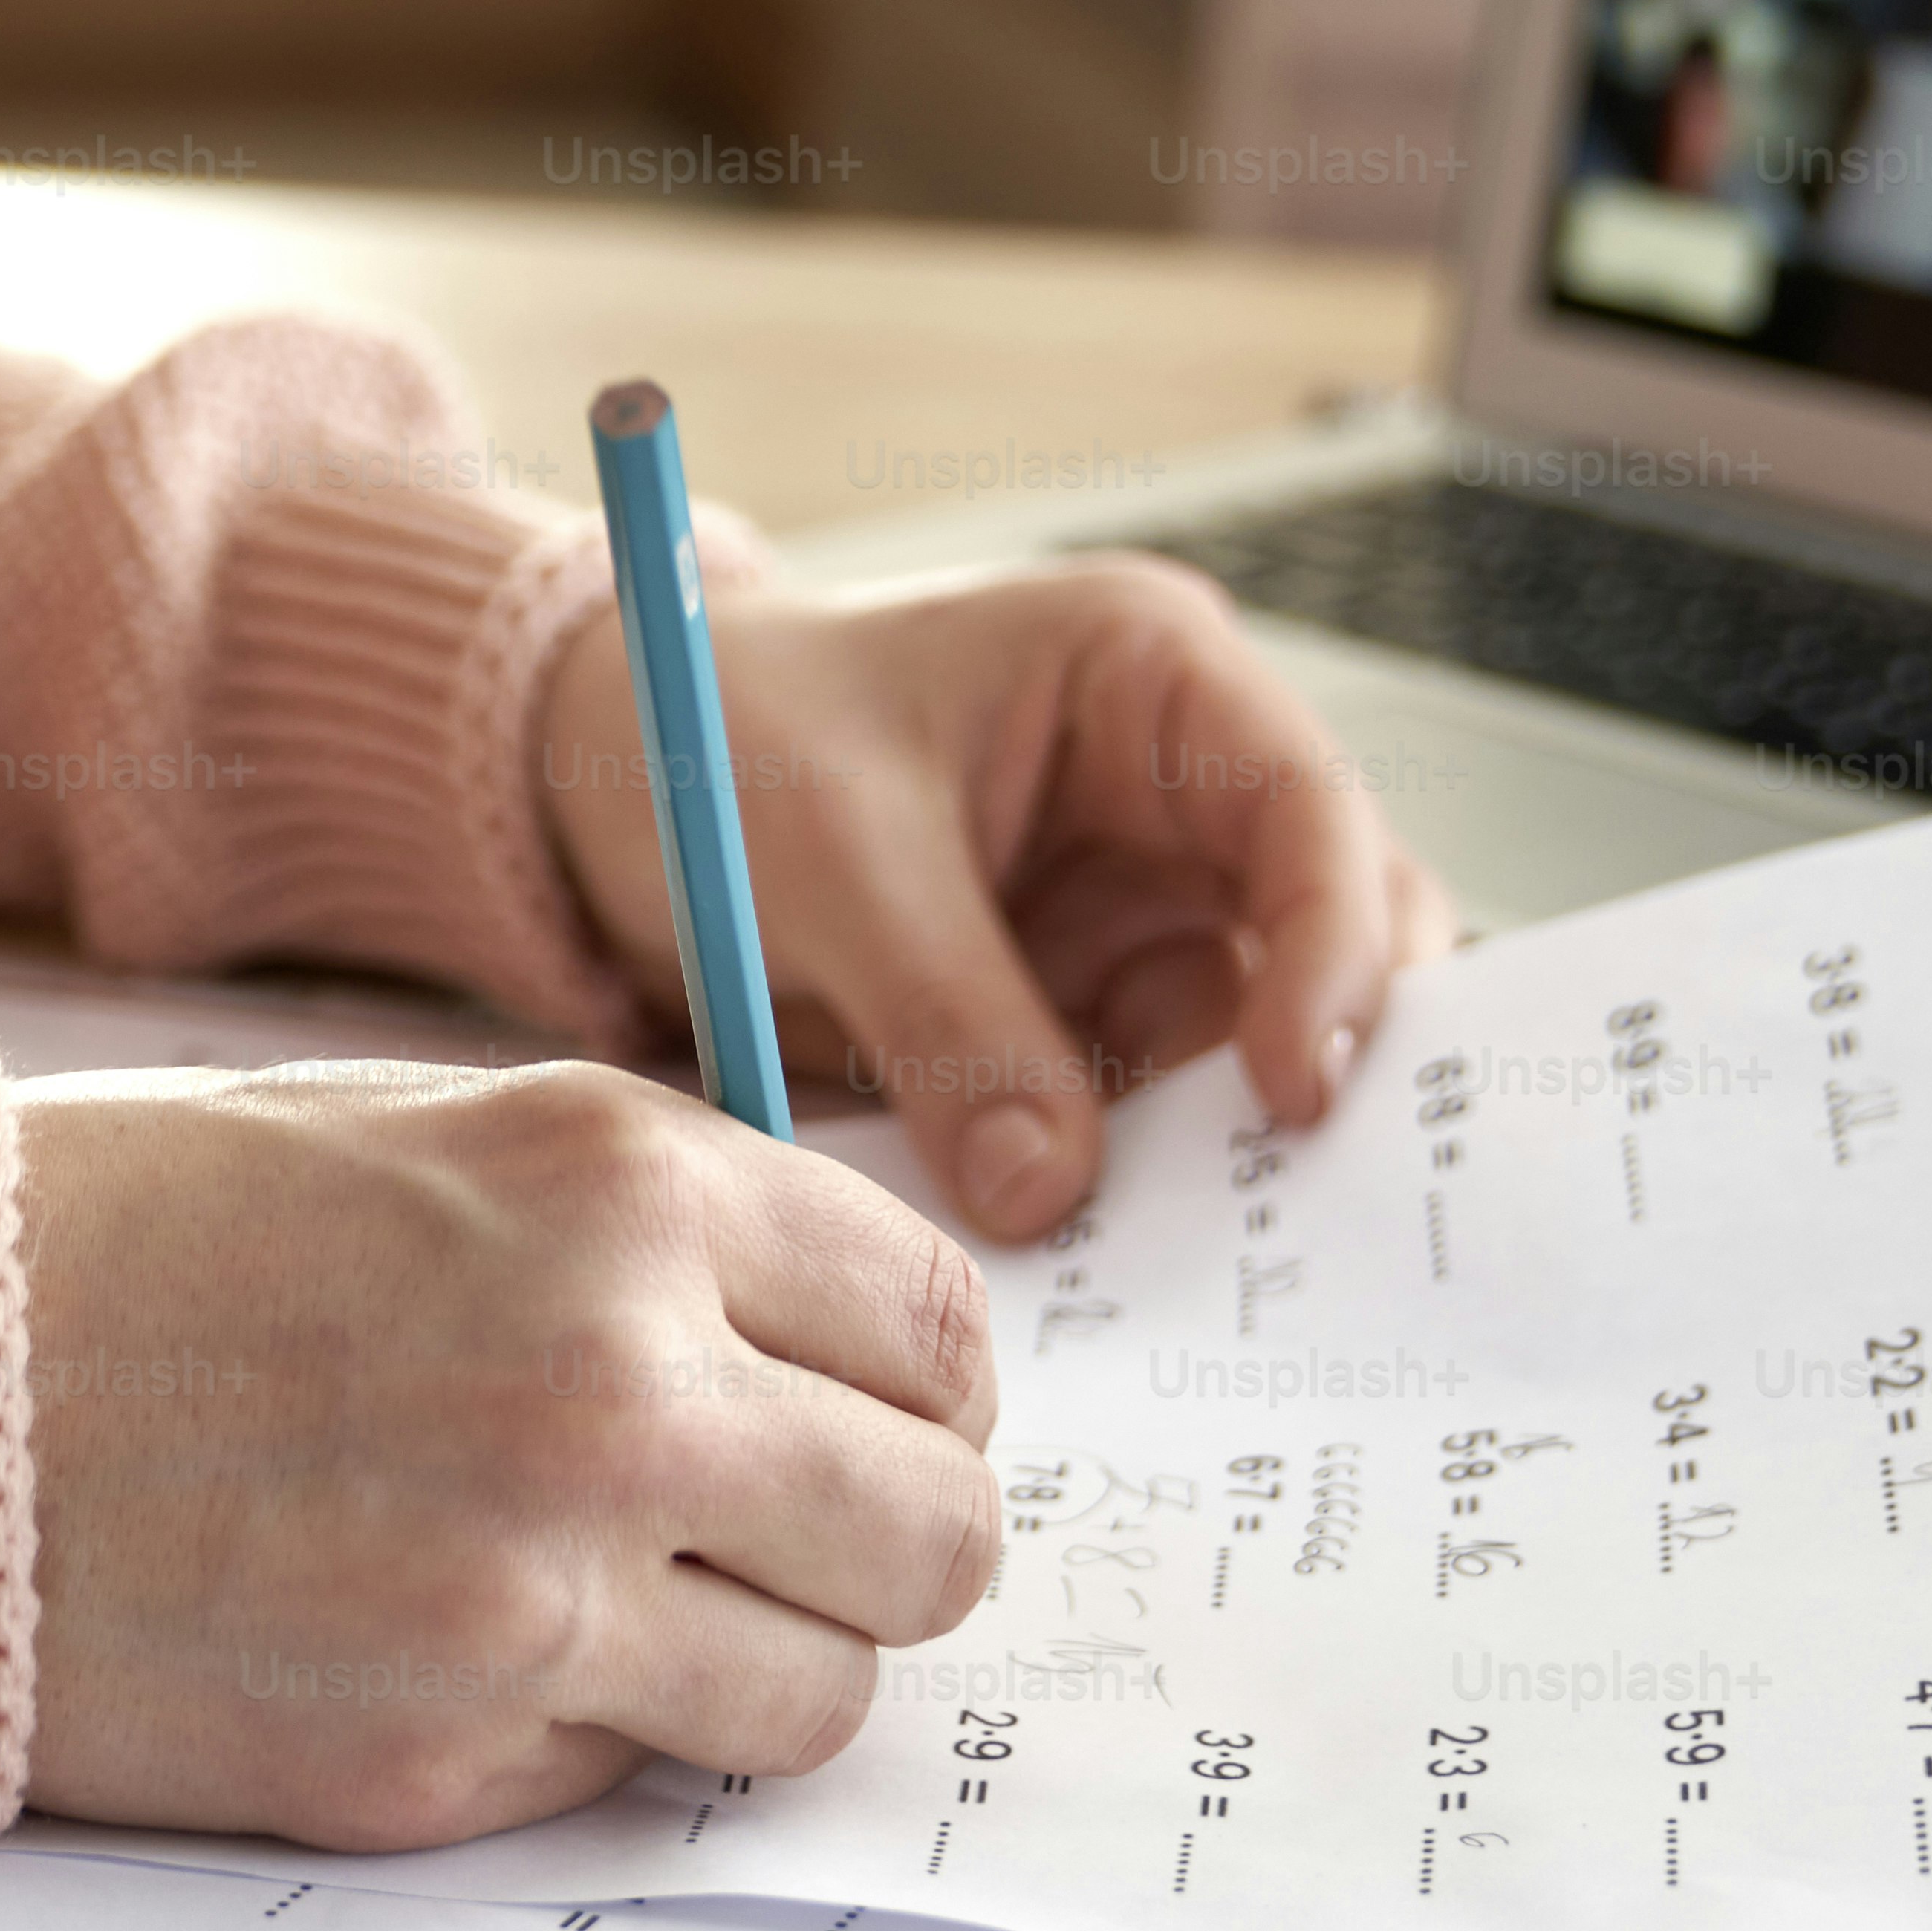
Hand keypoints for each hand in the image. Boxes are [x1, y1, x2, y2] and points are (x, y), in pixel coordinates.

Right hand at [11, 1061, 1003, 1848]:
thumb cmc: (146, 1234)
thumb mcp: (442, 1138)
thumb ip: (658, 1233)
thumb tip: (845, 1349)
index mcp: (628, 1188)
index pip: (944, 1329)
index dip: (922, 1391)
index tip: (864, 1415)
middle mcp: (616, 1382)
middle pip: (941, 1532)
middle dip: (882, 1544)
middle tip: (779, 1537)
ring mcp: (532, 1589)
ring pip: (825, 1696)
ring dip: (755, 1665)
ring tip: (619, 1604)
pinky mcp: (439, 1754)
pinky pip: (633, 1773)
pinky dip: (583, 1730)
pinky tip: (450, 1642)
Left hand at [531, 558, 1460, 1240]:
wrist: (597, 784)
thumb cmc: (715, 736)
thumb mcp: (824, 855)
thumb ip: (946, 1013)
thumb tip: (1054, 1192)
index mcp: (1145, 681)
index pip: (1307, 811)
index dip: (1334, 948)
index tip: (1296, 1088)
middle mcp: (1172, 798)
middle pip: (1318, 940)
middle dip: (1304, 1064)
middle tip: (1281, 1199)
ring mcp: (1131, 912)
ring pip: (1241, 1051)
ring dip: (1209, 1148)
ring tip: (1169, 1249)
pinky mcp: (1075, 1016)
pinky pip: (1141, 1113)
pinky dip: (1128, 1180)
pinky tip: (1097, 1248)